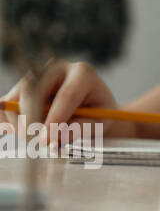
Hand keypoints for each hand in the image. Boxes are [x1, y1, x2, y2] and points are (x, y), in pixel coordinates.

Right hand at [0, 60, 129, 143]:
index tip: (47, 140)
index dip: (55, 119)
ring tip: (37, 136)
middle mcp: (55, 70)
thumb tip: (55, 140)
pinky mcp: (19, 89)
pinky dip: (6, 122)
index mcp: (82, 74)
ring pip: (15, 99)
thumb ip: (80, 130)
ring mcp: (34, 77)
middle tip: (38, 141)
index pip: (66, 95)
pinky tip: (19, 131)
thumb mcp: (98, 123)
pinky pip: (3, 106)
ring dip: (20, 124)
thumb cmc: (96, 116)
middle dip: (32, 120)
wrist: (88, 110)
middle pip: (33, 91)